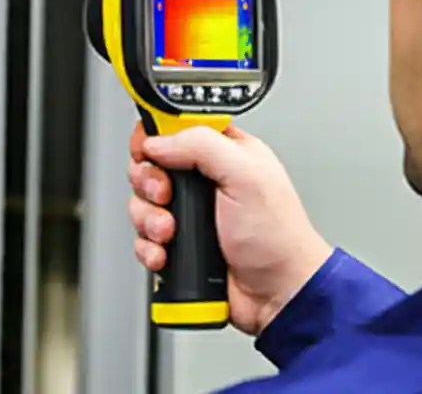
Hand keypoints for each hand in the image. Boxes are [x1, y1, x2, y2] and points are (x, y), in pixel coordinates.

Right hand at [127, 124, 331, 335]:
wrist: (277, 294)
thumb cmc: (278, 236)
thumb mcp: (246, 175)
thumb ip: (201, 145)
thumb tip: (158, 142)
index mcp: (223, 152)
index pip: (175, 127)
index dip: (155, 135)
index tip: (151, 151)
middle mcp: (203, 180)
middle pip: (150, 165)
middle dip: (149, 183)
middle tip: (167, 197)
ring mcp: (188, 214)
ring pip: (142, 203)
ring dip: (149, 220)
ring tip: (171, 233)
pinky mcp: (178, 244)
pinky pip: (143, 238)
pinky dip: (148, 247)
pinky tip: (166, 254)